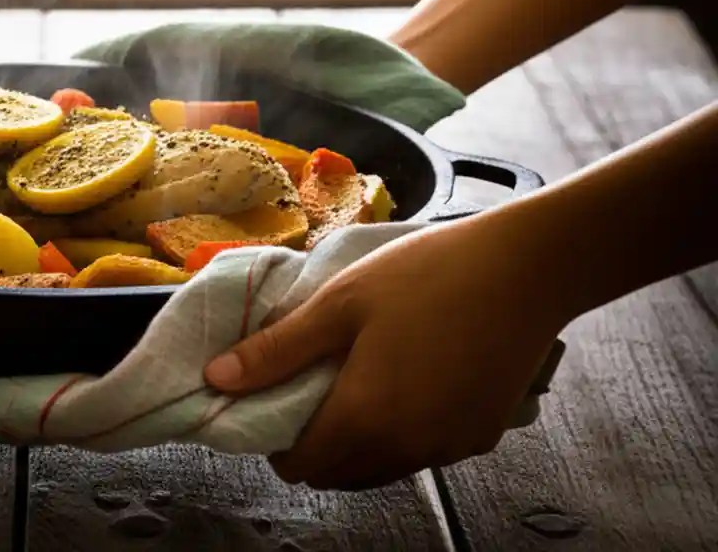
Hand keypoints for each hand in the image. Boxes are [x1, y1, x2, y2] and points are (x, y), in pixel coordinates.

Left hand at [203, 213, 567, 490]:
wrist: (527, 269)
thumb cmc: (428, 275)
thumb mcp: (339, 303)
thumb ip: (277, 350)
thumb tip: (216, 379)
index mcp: (365, 419)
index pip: (299, 467)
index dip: (275, 441)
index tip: (272, 401)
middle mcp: (407, 449)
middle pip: (338, 475)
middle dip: (313, 445)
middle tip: (308, 388)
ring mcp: (448, 448)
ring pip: (380, 469)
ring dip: (355, 444)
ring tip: (352, 383)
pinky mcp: (480, 437)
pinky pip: (422, 453)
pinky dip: (399, 435)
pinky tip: (402, 384)